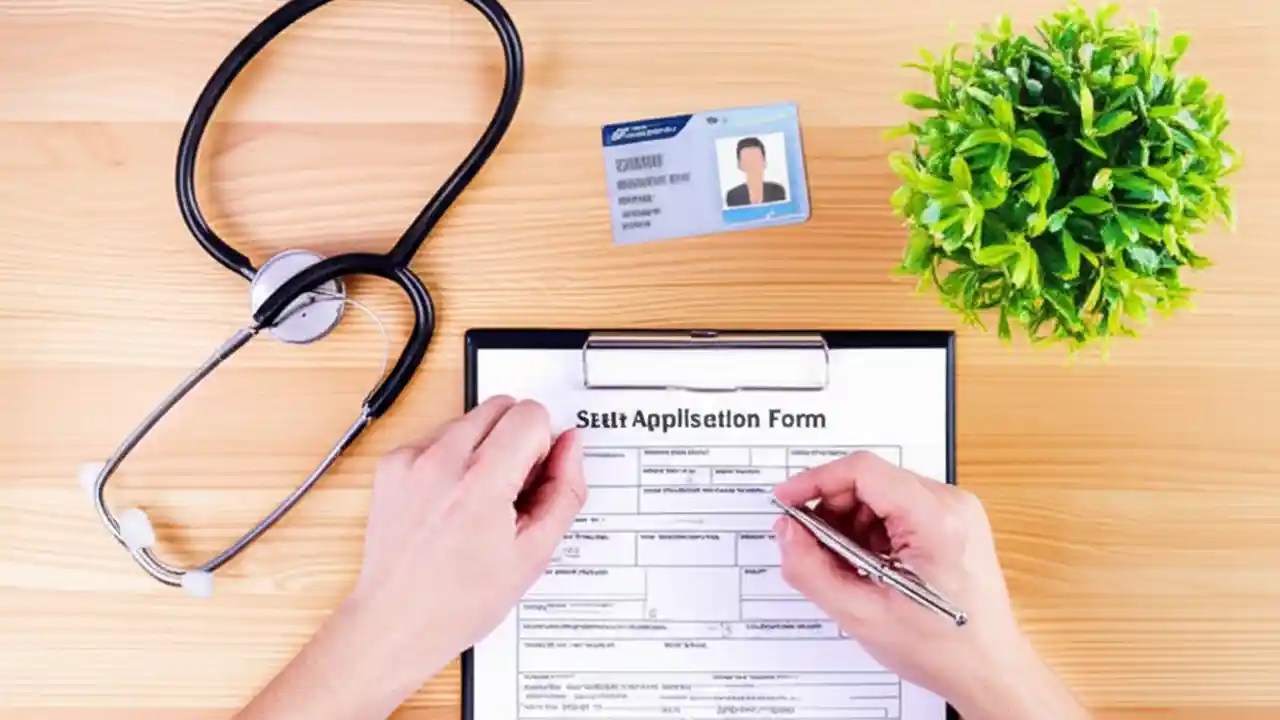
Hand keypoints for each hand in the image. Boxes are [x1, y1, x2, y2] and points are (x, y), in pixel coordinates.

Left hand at [237, 397, 585, 719]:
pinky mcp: (391, 464)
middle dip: (517, 438)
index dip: (544, 445)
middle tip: (512, 488)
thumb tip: (572, 447)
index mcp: (480, 483)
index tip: (534, 478)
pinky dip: (452, 458)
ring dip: (484, 446)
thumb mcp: (533, 553)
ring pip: (470, 418)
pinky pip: (437, 437)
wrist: (396, 621)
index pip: (530, 414)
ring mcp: (410, 460)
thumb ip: (564, 491)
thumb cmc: (459, 601)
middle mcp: (440, 462)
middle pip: (501, 406)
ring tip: (479, 500)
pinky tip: (452, 500)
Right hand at [773, 452, 1085, 719]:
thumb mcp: (863, 614)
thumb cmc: (945, 648)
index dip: (816, 481)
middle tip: (810, 543)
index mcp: (936, 520)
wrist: (989, 670)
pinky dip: (871, 530)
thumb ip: (813, 570)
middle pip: (870, 479)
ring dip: (850, 521)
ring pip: (881, 492)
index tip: (788, 500)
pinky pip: (897, 508)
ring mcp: (955, 511)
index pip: (863, 471)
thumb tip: (788, 533)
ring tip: (845, 564)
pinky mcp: (951, 522)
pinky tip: (867, 564)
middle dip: (832, 507)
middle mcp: (951, 504)